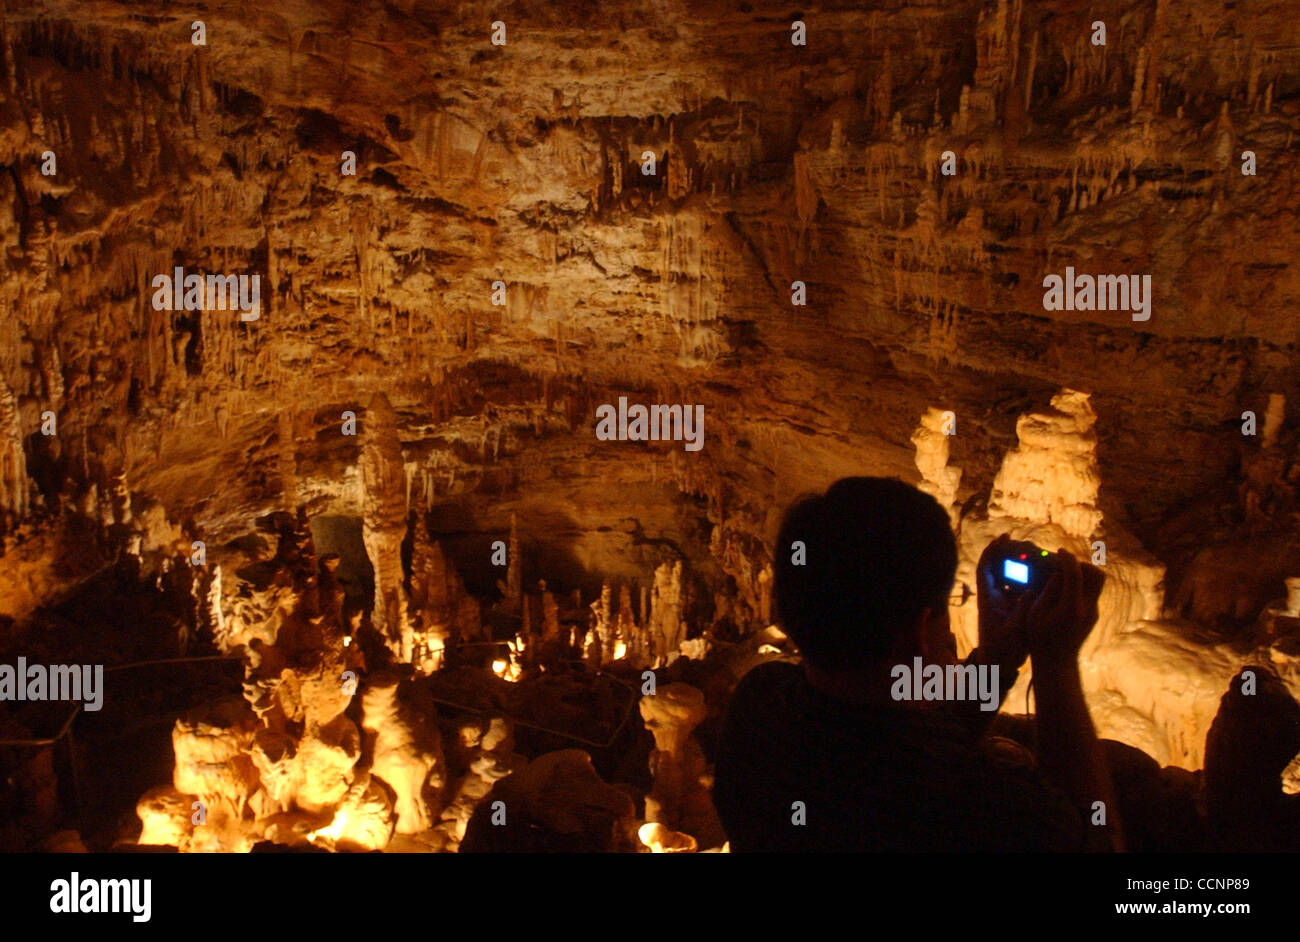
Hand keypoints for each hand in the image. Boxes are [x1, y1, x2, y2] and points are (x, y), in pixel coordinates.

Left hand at [975, 534, 1030, 670]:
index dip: (992, 550)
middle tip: (1027, 543)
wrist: (998, 666)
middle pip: (997, 567)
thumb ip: (1022, 609)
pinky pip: (1018, 589)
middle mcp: (993, 596)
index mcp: (988, 598)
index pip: (985, 567)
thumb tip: (1031, 591)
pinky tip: (1043, 576)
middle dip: (1009, 552)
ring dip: (1020, 565)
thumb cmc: (1001, 650)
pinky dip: (1028, 580)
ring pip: (1009, 577)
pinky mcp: (1010, 609)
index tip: (1004, 538)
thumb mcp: (1013, 629)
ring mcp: (1002, 602)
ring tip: (1037, 555)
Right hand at [1024, 550, 1104, 669]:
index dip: (1068, 558)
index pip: (1075, 574)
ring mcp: (1093, 612)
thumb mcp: (1034, 614)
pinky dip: (1081, 585)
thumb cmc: (1040, 640)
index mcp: (1071, 607)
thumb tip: (1056, 574)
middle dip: (1082, 564)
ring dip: (1083, 574)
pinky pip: (1091, 593)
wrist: (1057, 663)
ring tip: (1064, 575)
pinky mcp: (1093, 615)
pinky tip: (1064, 590)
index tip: (1059, 551)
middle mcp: (1087, 608)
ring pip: (1097, 583)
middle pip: (1097, 575)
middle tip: (1065, 564)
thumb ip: (1047, 592)